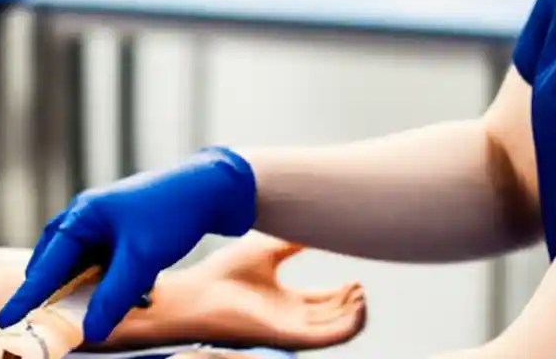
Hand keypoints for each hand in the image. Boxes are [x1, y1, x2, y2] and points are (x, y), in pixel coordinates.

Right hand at [0, 147, 257, 340]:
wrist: (212, 188)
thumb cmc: (172, 213)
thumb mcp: (140, 260)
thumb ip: (113, 297)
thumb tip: (91, 331)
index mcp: (82, 217)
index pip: (46, 264)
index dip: (27, 295)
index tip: (6, 319)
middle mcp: (88, 219)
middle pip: (61, 265)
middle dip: (59, 293)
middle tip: (52, 320)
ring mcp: (107, 225)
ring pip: (87, 268)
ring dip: (95, 289)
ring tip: (107, 306)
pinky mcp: (126, 232)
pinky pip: (109, 265)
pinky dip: (117, 281)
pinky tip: (141, 292)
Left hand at [104, 232, 365, 351]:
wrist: (194, 294)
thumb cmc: (221, 274)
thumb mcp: (266, 249)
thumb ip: (291, 240)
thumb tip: (312, 217)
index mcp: (285, 302)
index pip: (324, 302)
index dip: (344, 293)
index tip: (356, 275)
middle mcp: (291, 319)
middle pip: (334, 315)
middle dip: (353, 302)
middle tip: (360, 284)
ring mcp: (291, 330)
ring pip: (337, 330)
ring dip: (356, 313)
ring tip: (361, 291)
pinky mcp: (288, 336)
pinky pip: (329, 338)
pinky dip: (350, 324)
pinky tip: (359, 302)